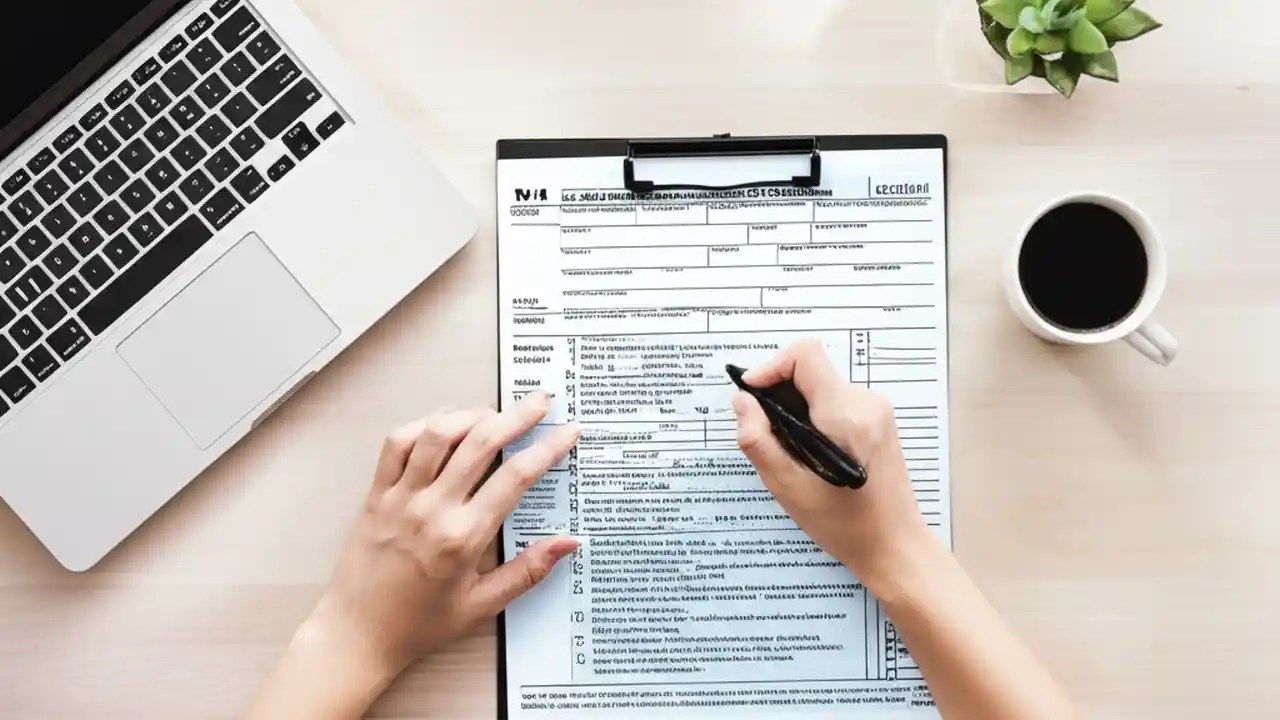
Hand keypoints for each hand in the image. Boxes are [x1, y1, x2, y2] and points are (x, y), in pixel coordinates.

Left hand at [303, 393, 579, 683]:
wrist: (357, 634)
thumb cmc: (418, 625)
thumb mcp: (482, 605)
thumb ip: (528, 571)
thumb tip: (568, 543)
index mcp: (463, 538)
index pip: (516, 477)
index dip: (548, 448)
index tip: (567, 432)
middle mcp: (432, 510)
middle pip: (481, 443)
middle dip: (517, 416)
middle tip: (540, 402)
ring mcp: (400, 498)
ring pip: (438, 433)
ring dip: (471, 414)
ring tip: (493, 412)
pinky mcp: (376, 494)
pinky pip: (397, 443)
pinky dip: (423, 425)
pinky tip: (444, 424)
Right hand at [731, 340, 929, 589]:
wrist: (895, 546)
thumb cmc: (845, 525)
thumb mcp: (789, 488)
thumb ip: (759, 440)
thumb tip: (742, 402)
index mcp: (845, 415)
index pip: (806, 356)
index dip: (771, 367)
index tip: (752, 397)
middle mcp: (865, 403)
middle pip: (810, 373)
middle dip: (780, 397)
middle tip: (768, 437)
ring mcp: (876, 410)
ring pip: (820, 388)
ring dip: (796, 411)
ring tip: (792, 455)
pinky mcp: (878, 420)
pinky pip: (834, 402)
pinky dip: (814, 418)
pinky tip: (813, 456)